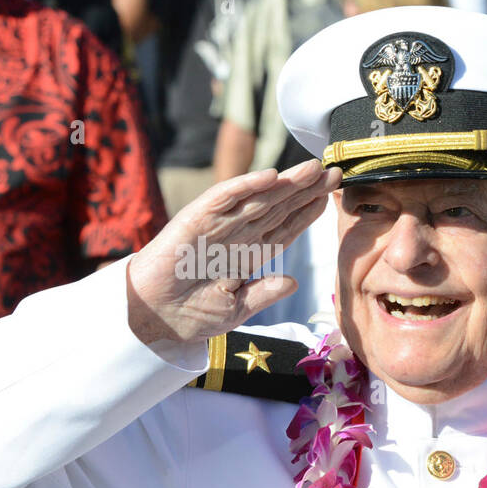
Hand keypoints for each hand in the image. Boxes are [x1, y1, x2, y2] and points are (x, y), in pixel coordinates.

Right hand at [126, 160, 340, 345]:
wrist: (153, 318)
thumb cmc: (191, 315)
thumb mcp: (237, 309)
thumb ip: (264, 293)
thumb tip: (294, 282)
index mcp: (247, 254)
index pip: (285, 227)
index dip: (308, 211)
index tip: (331, 195)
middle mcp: (236, 234)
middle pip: (277, 207)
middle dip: (305, 190)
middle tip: (333, 172)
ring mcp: (217, 224)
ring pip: (257, 198)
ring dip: (285, 183)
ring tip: (312, 168)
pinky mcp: (196, 219)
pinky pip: (224, 198)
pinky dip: (246, 186)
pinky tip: (270, 176)